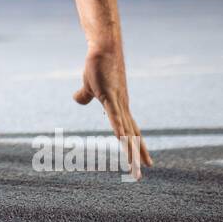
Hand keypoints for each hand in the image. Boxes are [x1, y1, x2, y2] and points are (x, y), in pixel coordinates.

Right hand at [73, 49, 151, 179]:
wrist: (103, 48)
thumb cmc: (98, 65)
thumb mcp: (89, 85)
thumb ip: (84, 95)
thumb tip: (77, 99)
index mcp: (120, 106)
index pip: (132, 130)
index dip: (138, 146)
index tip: (145, 162)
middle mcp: (123, 107)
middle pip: (133, 134)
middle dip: (138, 154)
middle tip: (143, 173)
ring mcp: (118, 101)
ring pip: (126, 129)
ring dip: (130, 147)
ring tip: (134, 163)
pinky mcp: (110, 94)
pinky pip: (115, 115)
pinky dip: (119, 128)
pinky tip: (123, 139)